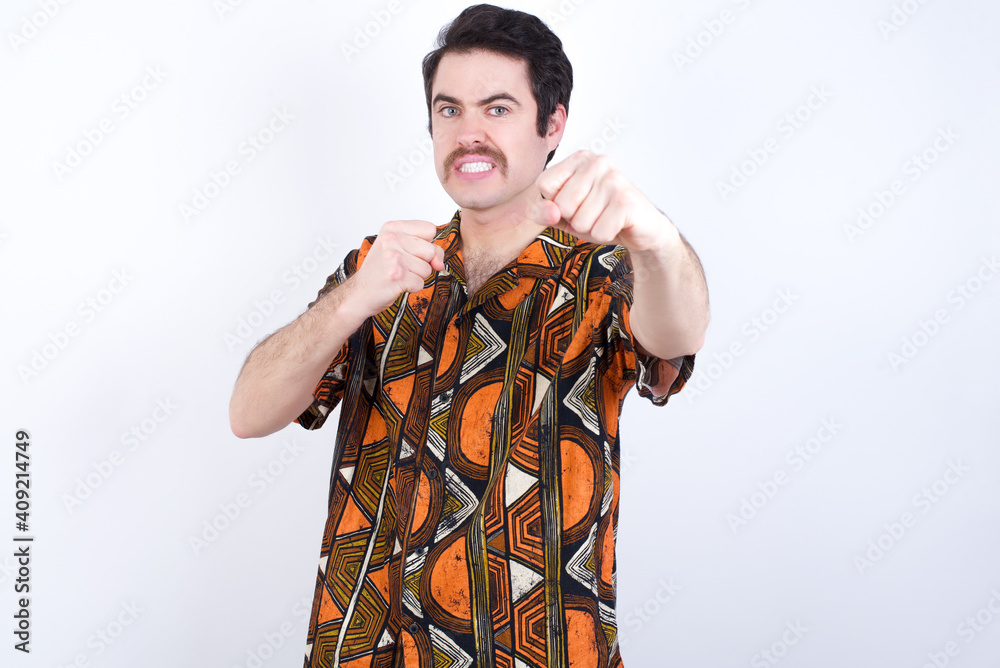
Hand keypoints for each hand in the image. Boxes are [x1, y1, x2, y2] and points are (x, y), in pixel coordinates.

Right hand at [349, 220, 444, 315]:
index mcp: (392, 228)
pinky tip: (397, 284)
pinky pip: (421, 283)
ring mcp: (394, 257)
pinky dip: (412, 287)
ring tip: (398, 275)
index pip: (429, 229)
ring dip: (416, 276)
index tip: (412, 252)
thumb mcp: (399, 249)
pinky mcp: (397, 276)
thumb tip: (439, 262)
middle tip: (402, 266)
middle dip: (422, 263)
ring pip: (427, 269)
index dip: (427, 244)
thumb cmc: (380, 271)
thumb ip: (425, 248)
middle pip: (431, 250)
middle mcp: (392, 239)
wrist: (360, 293)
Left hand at [532, 150, 675, 252]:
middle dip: (574, 220)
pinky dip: (605, 235)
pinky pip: (598, 231)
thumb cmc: (602, 216)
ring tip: (606, 218)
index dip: (555, 204)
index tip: (576, 203)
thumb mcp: (564, 215)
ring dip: (591, 229)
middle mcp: (597, 162)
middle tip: (594, 214)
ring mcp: (613, 179)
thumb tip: (550, 211)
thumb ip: (543, 212)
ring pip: (579, 221)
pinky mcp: (626, 200)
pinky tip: (617, 224)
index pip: (544, 184)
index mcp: (579, 159)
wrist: (641, 229)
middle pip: (560, 204)